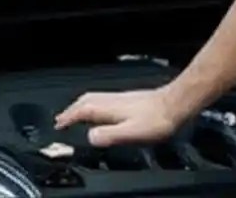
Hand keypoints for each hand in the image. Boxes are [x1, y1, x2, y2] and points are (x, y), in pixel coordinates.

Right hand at [54, 87, 185, 147]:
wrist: (176, 104)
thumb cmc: (157, 119)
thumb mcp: (131, 132)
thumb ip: (109, 135)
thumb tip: (90, 137)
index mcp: (109, 108)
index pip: (82, 110)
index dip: (68, 117)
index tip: (59, 124)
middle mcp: (113, 100)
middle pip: (85, 101)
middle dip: (71, 110)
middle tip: (61, 119)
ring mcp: (121, 98)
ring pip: (94, 98)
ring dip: (81, 106)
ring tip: (75, 114)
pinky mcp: (129, 99)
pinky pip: (104, 100)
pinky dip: (94, 105)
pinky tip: (102, 112)